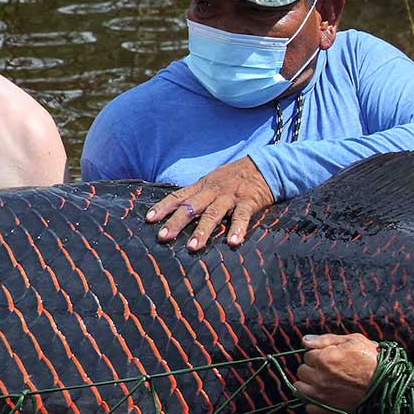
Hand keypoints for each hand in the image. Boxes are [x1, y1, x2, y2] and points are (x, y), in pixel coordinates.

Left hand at [145, 157, 274, 250]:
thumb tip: (177, 213)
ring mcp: (229, 196)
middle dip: (176, 222)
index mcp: (202, 187)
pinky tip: (233, 242)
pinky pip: (242, 216)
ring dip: (202, 230)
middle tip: (163, 237)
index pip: (178, 196)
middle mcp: (212, 191)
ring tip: (193, 247)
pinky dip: (237, 229)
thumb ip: (197, 196)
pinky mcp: (248, 201)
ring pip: (213, 213)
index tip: (149, 219)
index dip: (163, 207)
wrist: (264, 166)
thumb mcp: (211, 182)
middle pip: (190, 207)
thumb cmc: (234, 178)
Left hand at [294, 333, 380, 413]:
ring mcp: (321, 396)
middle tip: (329, 371)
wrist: (389, 387)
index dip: (319, 355)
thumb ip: (326, 339)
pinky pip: (309, 407)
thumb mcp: (354, 341)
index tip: (331, 358)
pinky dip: (314, 403)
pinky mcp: (327, 411)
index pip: (307, 355)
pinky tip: (325, 397)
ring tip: (323, 384)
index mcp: (323, 359)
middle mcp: (319, 378)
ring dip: (309, 385)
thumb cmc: (374, 361)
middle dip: (312, 369)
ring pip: (300, 388)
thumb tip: (304, 340)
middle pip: (302, 371)